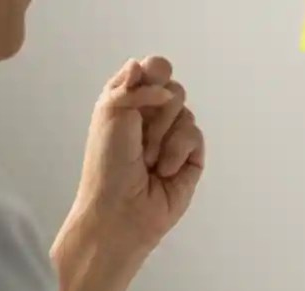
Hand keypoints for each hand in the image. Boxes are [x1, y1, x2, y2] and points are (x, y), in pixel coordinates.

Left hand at [67, 56, 205, 253]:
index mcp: (127, 100)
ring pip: (186, 112)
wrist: (122, 209)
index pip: (151, 69)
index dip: (152, 75)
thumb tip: (154, 67)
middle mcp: (151, 116)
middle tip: (140, 135)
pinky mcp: (191, 157)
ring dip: (164, 136)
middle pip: (173, 88)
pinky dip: (178, 152)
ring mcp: (173, 136)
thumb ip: (133, 83)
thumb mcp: (110, 111)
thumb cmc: (107, 164)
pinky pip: (196, 135)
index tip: (144, 86)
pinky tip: (164, 170)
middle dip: (157, 112)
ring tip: (149, 159)